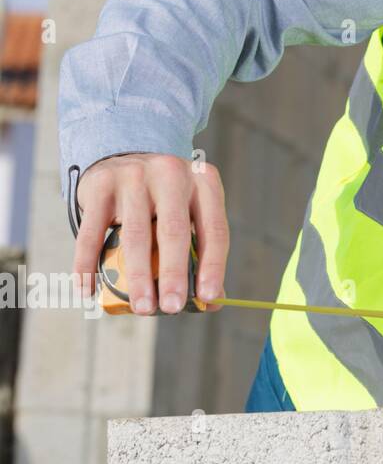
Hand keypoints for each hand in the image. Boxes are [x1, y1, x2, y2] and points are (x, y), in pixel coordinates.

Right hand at [72, 153, 229, 314]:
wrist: (124, 155)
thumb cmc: (165, 197)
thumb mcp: (191, 209)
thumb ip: (200, 249)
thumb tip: (212, 302)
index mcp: (204, 182)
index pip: (214, 230)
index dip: (212, 266)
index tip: (207, 298)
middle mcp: (172, 174)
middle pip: (174, 232)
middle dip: (173, 275)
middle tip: (171, 308)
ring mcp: (134, 176)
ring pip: (136, 235)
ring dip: (138, 277)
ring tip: (141, 307)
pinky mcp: (100, 184)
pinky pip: (92, 232)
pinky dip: (88, 265)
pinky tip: (88, 291)